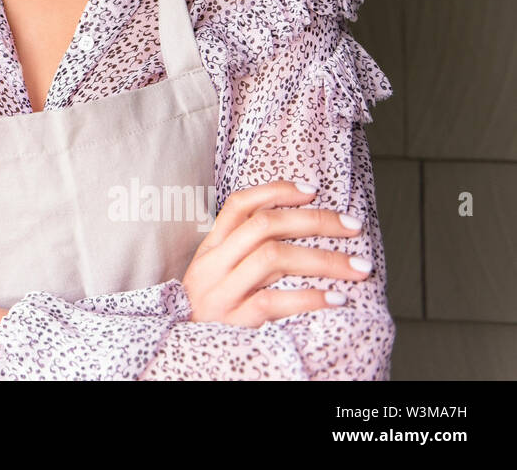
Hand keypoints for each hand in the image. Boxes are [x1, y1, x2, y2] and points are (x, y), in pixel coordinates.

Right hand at [181, 179, 368, 325]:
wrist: (178, 346)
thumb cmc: (211, 305)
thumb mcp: (217, 271)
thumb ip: (243, 249)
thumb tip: (299, 225)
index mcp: (211, 247)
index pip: (239, 204)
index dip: (277, 191)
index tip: (314, 191)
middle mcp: (213, 264)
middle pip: (264, 226)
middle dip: (315, 221)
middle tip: (353, 226)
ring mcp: (222, 292)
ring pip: (272, 258)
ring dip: (323, 260)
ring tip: (358, 267)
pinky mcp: (233, 321)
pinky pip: (273, 302)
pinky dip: (309, 298)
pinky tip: (336, 299)